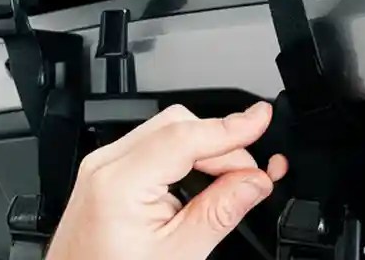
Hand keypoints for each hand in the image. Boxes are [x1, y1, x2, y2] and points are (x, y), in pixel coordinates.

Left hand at [47, 101, 287, 259]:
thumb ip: (221, 211)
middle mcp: (106, 165)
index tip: (262, 118)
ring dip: (206, 150)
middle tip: (254, 175)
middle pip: (179, 125)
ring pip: (168, 131)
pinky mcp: (107, 172)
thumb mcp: (178, 256)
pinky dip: (186, 157)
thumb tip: (256, 180)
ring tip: (231, 183)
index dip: (230, 127)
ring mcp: (103, 166)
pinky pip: (154, 146)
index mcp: (119, 184)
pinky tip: (203, 182)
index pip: (185, 137)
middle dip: (222, 144)